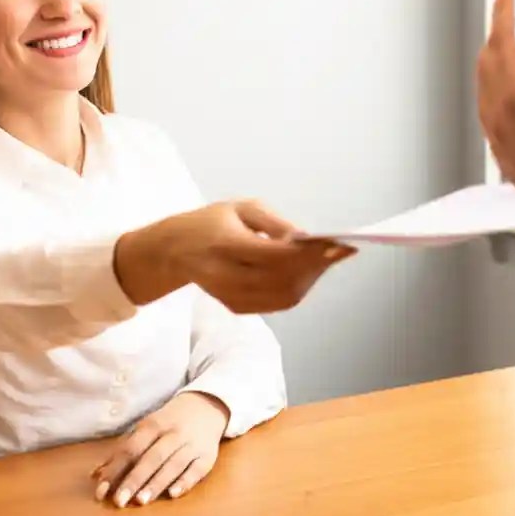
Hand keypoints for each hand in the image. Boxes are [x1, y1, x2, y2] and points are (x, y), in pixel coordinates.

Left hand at [92, 392, 229, 507]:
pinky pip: (197, 470)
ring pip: (173, 464)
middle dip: (134, 480)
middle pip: (151, 458)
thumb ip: (122, 451)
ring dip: (157, 483)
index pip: (131, 449)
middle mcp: (173, 433)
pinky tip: (174, 493)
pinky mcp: (208, 456)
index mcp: (153, 425)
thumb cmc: (169, 422)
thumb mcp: (145, 429)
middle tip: (119, 501)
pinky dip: (186, 481)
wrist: (207, 406)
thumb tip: (95, 474)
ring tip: (141, 500)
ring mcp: (192, 444)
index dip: (115, 470)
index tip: (101, 491)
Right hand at [118, 199, 356, 312]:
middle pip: (282, 279)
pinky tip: (310, 271)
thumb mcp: (241, 208)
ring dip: (312, 278)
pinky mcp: (235, 307)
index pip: (274, 254)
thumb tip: (307, 239)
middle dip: (317, 265)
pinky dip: (299, 288)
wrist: (174, 250)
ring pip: (283, 296)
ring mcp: (228, 295)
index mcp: (223, 244)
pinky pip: (276, 303)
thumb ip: (275, 223)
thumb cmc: (211, 223)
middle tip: (341, 250)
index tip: (338, 243)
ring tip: (329, 258)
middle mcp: (223, 274)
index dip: (310, 252)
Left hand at [476, 0, 514, 218]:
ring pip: (488, 90)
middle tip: (510, 14)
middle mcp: (498, 115)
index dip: (505, 11)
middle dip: (499, 34)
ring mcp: (499, 138)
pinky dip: (502, 93)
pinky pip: (493, 114)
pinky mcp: (507, 157)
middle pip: (488, 63)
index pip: (502, 40)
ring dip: (501, 64)